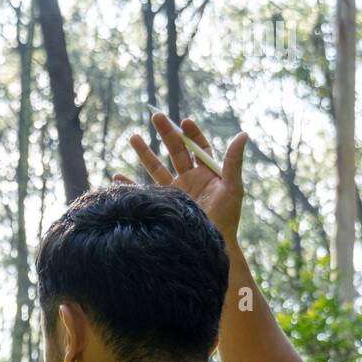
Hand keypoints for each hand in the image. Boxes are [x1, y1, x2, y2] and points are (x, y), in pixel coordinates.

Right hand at [117, 113, 247, 246]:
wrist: (210, 246)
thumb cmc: (226, 219)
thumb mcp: (233, 188)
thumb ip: (234, 162)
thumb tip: (243, 133)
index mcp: (207, 172)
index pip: (198, 147)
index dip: (191, 133)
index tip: (184, 122)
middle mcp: (189, 179)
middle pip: (175, 150)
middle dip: (166, 133)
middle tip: (155, 116)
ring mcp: (175, 192)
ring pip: (157, 167)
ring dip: (144, 153)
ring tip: (133, 137)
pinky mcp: (164, 205)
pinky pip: (144, 192)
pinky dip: (130, 185)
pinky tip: (117, 177)